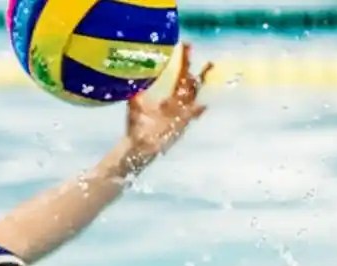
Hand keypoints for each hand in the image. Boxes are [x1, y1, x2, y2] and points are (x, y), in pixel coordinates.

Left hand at [123, 42, 212, 169]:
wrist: (137, 147)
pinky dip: (197, 112)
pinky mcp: (180, 126)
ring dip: (200, 84)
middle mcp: (178, 106)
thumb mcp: (135, 107)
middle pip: (191, 85)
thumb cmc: (136, 128)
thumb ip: (134, 93)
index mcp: (170, 100)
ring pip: (194, 97)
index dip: (185, 62)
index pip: (180, 77)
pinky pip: (191, 118)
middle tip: (207, 58)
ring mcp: (181, 116)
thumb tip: (128, 76)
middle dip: (199, 72)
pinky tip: (203, 105)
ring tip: (208, 70)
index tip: (187, 46)